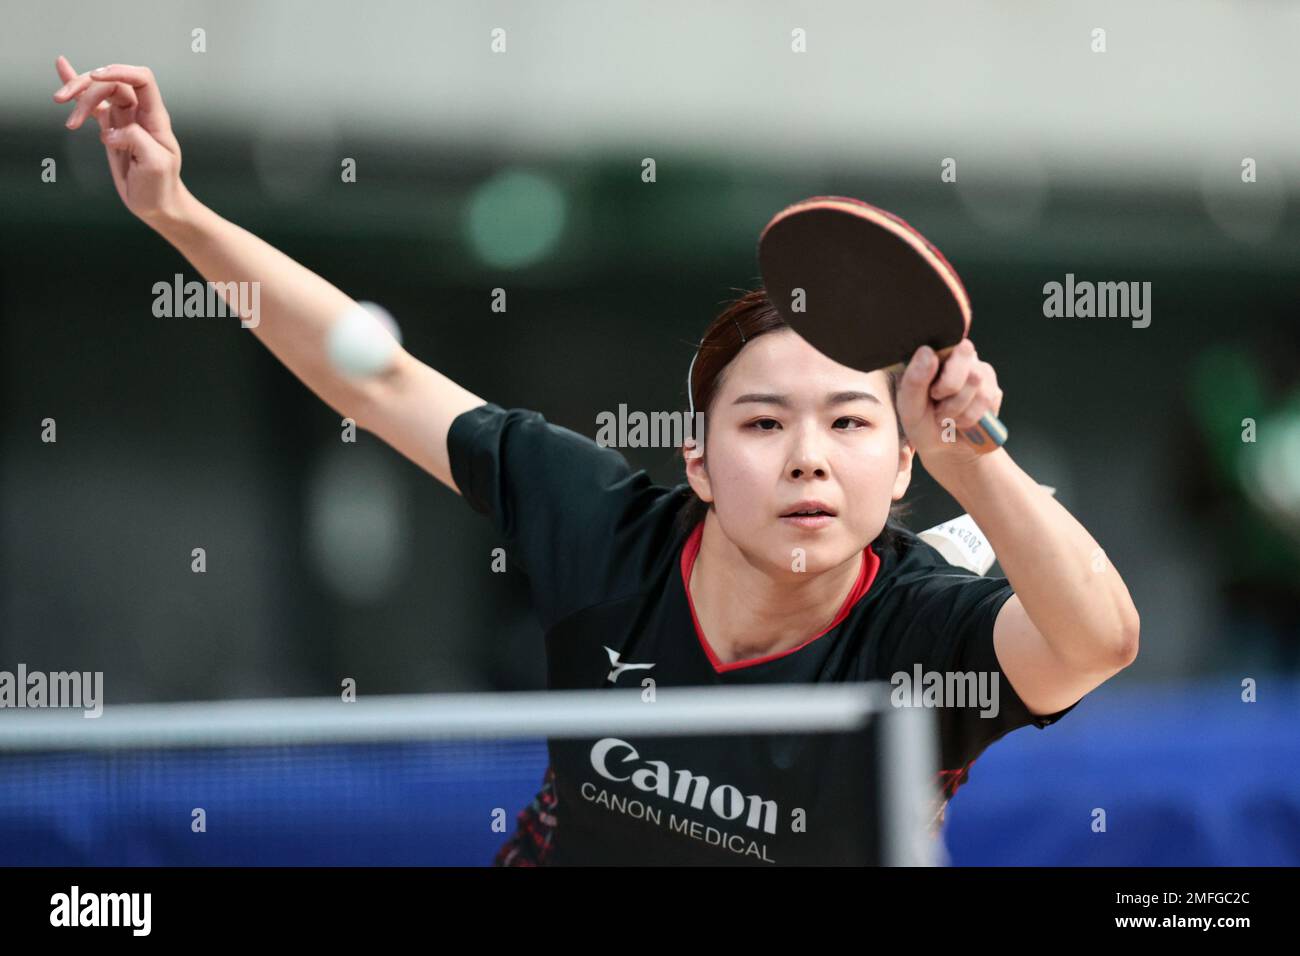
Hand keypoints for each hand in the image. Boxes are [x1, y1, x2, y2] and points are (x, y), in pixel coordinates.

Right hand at [52, 56, 186, 223]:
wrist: (156, 205)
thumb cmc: (160, 187)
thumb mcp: (155, 165)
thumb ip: (136, 140)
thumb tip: (109, 132)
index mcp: (155, 118)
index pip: (142, 80)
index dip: (120, 72)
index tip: (95, 78)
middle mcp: (140, 113)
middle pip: (113, 84)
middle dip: (88, 89)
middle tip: (69, 112)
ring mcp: (124, 119)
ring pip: (100, 91)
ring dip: (78, 93)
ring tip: (59, 103)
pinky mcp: (110, 128)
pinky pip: (93, 104)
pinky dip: (78, 89)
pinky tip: (62, 69)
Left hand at [895, 338, 1004, 479]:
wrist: (945, 450)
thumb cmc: (922, 424)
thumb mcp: (909, 407)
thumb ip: (914, 380)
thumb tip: (928, 352)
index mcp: (933, 355)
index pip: (946, 344)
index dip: (942, 373)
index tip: (932, 393)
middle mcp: (958, 356)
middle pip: (966, 360)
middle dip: (951, 393)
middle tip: (938, 406)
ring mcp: (978, 371)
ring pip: (977, 382)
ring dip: (958, 409)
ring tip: (947, 416)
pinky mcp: (993, 389)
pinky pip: (987, 400)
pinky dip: (970, 417)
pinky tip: (961, 421)